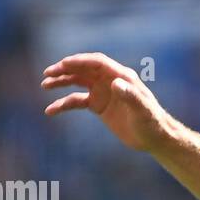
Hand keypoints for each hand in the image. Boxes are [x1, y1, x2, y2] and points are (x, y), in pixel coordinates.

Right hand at [41, 53, 171, 151]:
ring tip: (45, 84)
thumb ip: (131, 96)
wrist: (155, 138)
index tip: (63, 65)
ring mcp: (103, 92)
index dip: (80, 61)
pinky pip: (77, 101)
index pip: (97, 63)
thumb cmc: (152, 123)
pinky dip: (63, 104)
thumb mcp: (142, 111)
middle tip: (48, 73)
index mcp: (121, 77)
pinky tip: (51, 110)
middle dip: (65, 69)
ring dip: (61, 82)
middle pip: (84, 69)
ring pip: (77, 82)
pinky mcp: (99, 106)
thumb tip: (116, 84)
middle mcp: (110, 81)